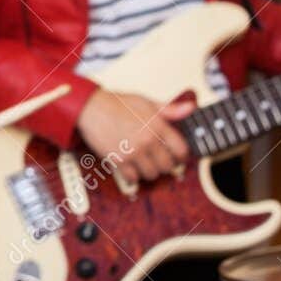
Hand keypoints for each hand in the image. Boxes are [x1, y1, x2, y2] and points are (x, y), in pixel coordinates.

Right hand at [77, 89, 191, 182]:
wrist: (90, 107)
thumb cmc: (116, 103)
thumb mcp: (145, 102)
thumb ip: (169, 109)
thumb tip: (190, 107)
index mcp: (157, 125)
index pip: (181, 150)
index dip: (181, 156)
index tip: (177, 156)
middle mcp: (148, 140)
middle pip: (168, 166)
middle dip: (165, 165)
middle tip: (158, 160)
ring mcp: (133, 151)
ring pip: (152, 174)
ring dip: (149, 171)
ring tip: (144, 164)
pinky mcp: (119, 160)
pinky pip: (133, 178)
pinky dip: (133, 176)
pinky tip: (130, 168)